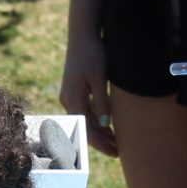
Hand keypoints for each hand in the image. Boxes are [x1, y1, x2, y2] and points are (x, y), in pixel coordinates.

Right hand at [58, 33, 117, 156]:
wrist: (83, 35)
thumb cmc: (93, 54)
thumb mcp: (100, 78)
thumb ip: (102, 102)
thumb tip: (104, 125)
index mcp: (73, 99)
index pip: (86, 130)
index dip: (101, 143)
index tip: (115, 152)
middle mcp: (68, 100)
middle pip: (84, 128)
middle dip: (101, 142)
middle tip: (118, 152)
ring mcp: (70, 95)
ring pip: (84, 121)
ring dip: (99, 133)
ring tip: (115, 142)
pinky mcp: (74, 90)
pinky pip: (84, 112)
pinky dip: (95, 121)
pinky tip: (107, 126)